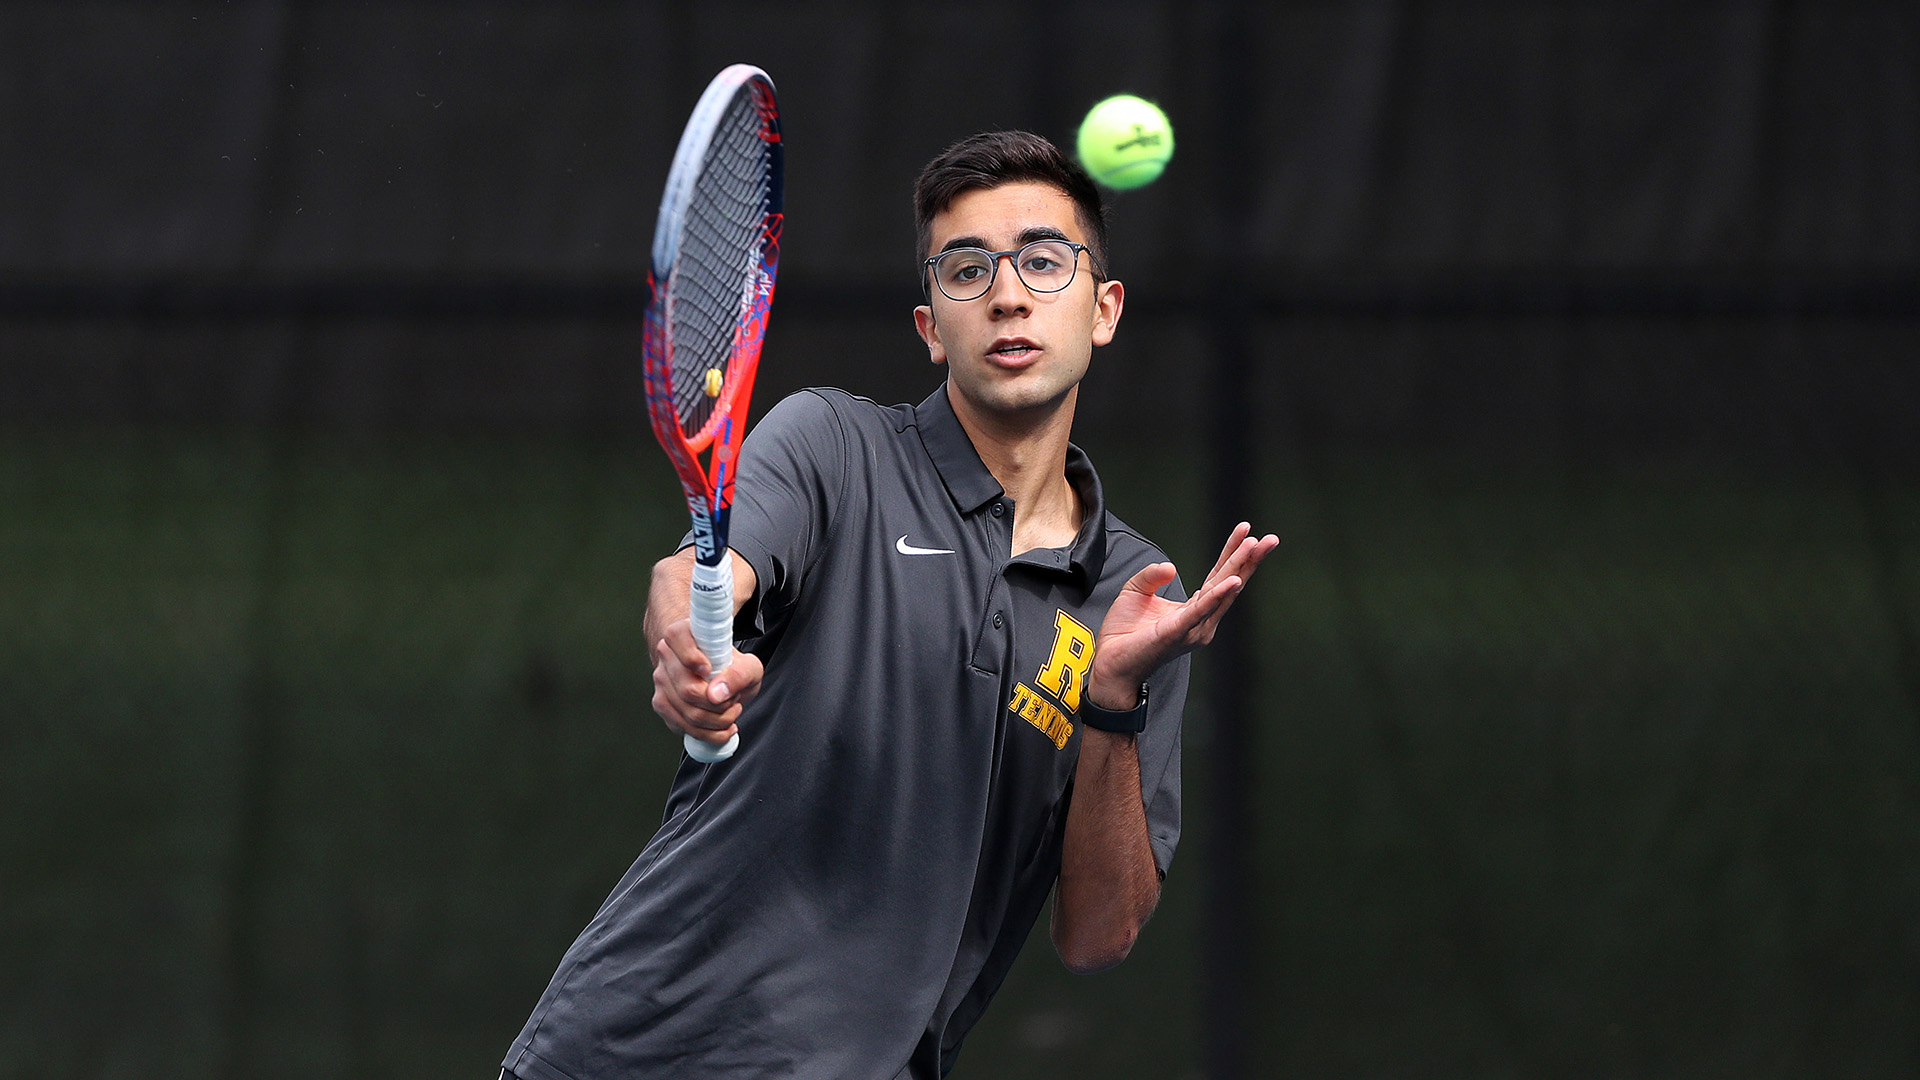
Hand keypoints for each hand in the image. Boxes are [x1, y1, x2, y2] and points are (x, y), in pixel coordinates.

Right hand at [650, 617, 764, 750]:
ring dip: (717, 720)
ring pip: (687, 713)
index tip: (708, 669)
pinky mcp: (662, 704)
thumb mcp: (749, 666)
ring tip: (730, 711)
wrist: (721, 677)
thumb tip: (716, 694)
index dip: (692, 657)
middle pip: (687, 690)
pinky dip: (708, 733)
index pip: (676, 638)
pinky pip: (682, 727)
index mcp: (683, 635)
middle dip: (720, 704)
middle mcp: (667, 657)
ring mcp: (661, 681)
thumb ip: (738, 674)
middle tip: (734, 700)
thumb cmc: (732, 667)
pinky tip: (721, 726)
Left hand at [1087, 523, 1278, 708]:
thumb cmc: (1125, 633)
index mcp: (1194, 609)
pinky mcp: (1178, 632)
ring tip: (1254, 546)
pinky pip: (1201, 610)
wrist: (1110, 663)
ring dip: (1239, 568)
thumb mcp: (1136, 591)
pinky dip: (1218, 595)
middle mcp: (1201, 619)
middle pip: (1230, 582)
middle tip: (1272, 539)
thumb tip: (1171, 567)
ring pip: (1222, 592)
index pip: (1219, 576)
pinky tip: (1233, 581)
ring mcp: (1193, 627)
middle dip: (1250, 559)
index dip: (1233, 553)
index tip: (1247, 530)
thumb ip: (1153, 575)